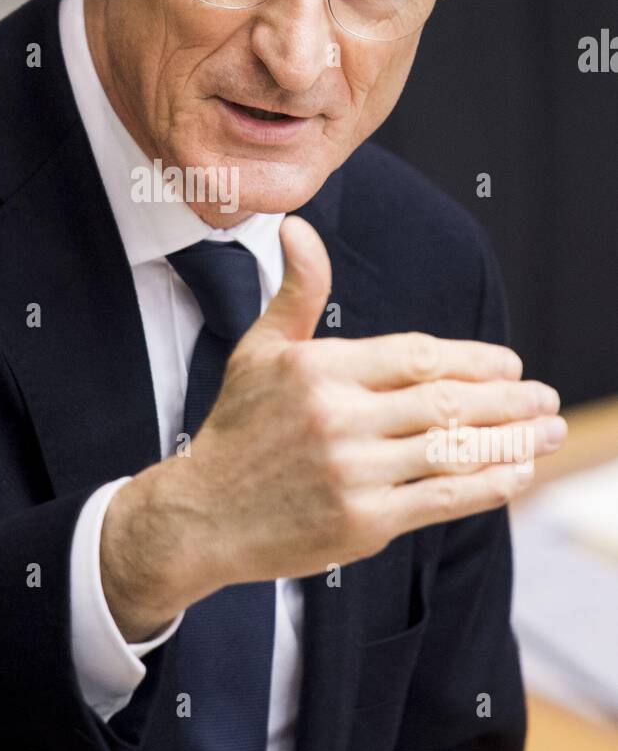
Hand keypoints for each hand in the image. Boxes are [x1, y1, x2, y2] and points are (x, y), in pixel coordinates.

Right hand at [101, 215, 565, 636]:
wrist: (203, 515)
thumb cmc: (237, 428)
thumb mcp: (258, 350)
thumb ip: (297, 292)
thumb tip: (298, 228)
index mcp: (319, 369)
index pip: (418, 356)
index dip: (473, 359)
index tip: (510, 363)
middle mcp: (338, 418)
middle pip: (446, 401)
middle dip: (508, 399)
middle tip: (546, 397)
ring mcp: (353, 472)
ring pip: (453, 450)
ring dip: (513, 441)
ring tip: (548, 432)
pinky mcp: (362, 522)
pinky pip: (441, 499)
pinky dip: (487, 486)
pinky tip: (516, 474)